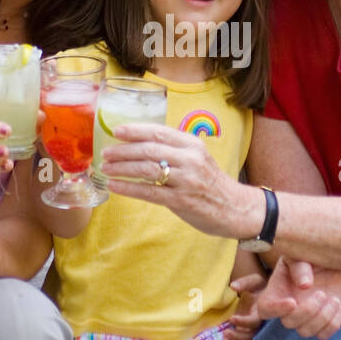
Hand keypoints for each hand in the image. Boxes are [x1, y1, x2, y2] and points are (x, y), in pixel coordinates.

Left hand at [101, 123, 255, 239]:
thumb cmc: (210, 183)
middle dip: (123, 150)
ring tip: (106, 168)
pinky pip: (149, 192)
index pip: (159, 133)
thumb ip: (174, 150)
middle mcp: (190, 159)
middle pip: (149, 150)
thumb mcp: (197, 158)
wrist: (235, 209)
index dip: (135, 130)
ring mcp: (186, 180)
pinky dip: (128, 188)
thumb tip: (139, 144)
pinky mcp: (181, 201)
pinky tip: (115, 186)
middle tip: (106, 153)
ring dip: (122, 168)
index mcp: (193, 145)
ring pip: (147, 170)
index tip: (116, 131)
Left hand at [222, 271, 267, 339]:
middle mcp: (262, 325)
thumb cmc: (261, 287)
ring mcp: (257, 332)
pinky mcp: (252, 335)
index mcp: (263, 312)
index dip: (244, 322)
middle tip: (226, 333)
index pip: (255, 321)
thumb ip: (245, 283)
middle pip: (251, 336)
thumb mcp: (255, 281)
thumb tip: (233, 287)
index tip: (232, 318)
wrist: (269, 296)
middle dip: (238, 337)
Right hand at [255, 258, 340, 339]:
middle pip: (288, 323)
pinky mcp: (322, 322)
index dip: (276, 309)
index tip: (293, 301)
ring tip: (334, 299)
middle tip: (321, 293)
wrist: (334, 259)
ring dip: (322, 318)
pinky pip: (323, 335)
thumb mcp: (302, 254)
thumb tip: (304, 286)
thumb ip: (300, 267)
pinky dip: (333, 323)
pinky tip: (338, 305)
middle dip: (307, 311)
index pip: (266, 308)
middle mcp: (289, 307)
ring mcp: (305, 316)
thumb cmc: (312, 253)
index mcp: (278, 290)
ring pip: (306, 332)